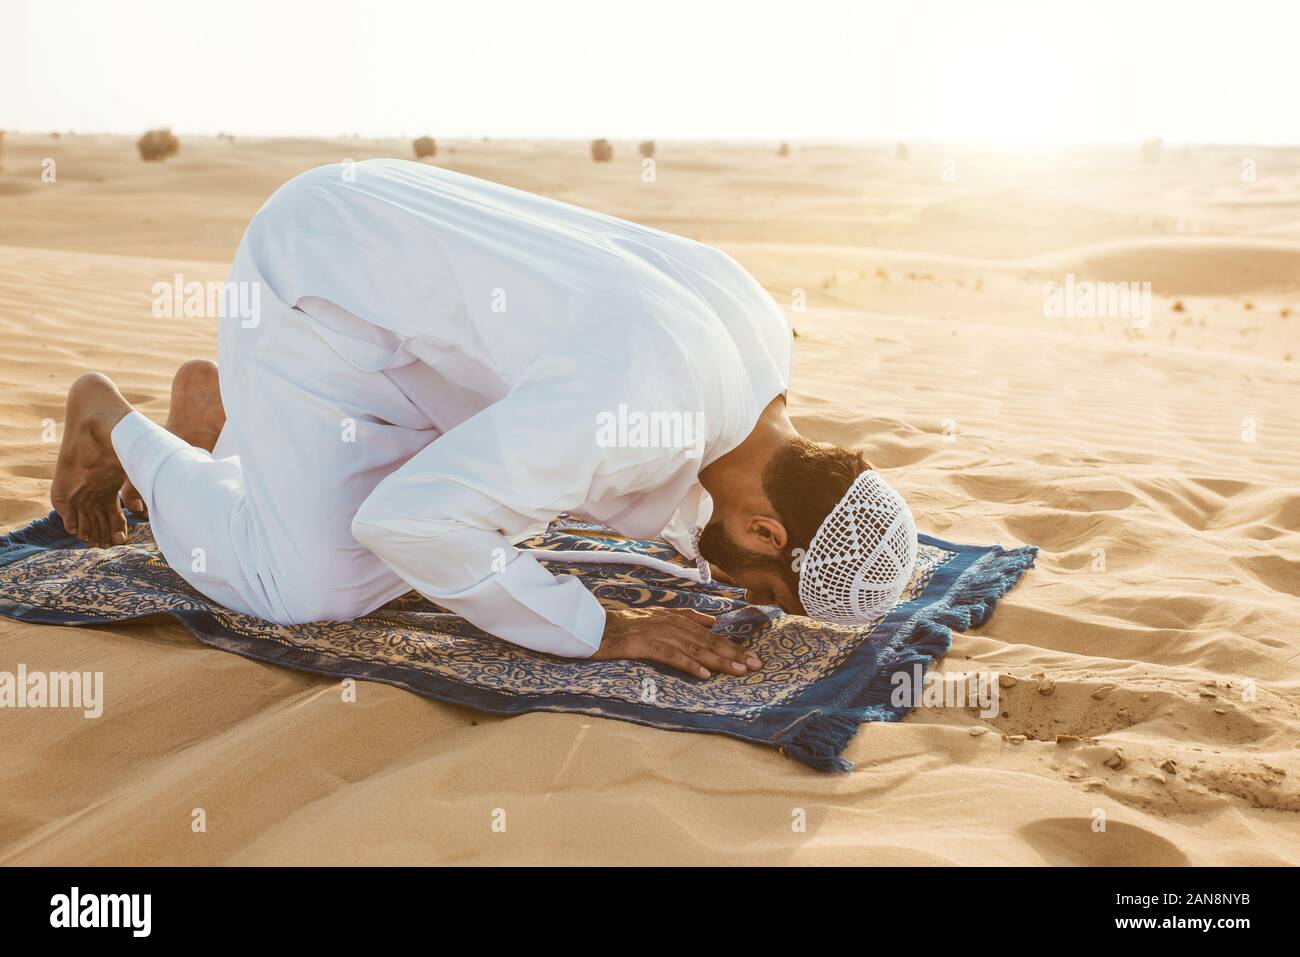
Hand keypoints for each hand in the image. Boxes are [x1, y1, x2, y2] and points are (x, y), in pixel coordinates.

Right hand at [594, 607, 761, 678]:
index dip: (732, 646)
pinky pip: (670, 656)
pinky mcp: (643, 644)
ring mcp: (658, 633)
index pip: (710, 635)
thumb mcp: (658, 617)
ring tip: (738, 671)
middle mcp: (670, 623)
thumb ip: (686, 618)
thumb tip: (712, 621)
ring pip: (694, 648)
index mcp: (676, 618)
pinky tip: (703, 675)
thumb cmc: (624, 625)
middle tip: (756, 665)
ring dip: (718, 660)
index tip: (753, 658)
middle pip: (707, 641)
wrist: (592, 626)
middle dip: (733, 654)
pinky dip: (689, 665)